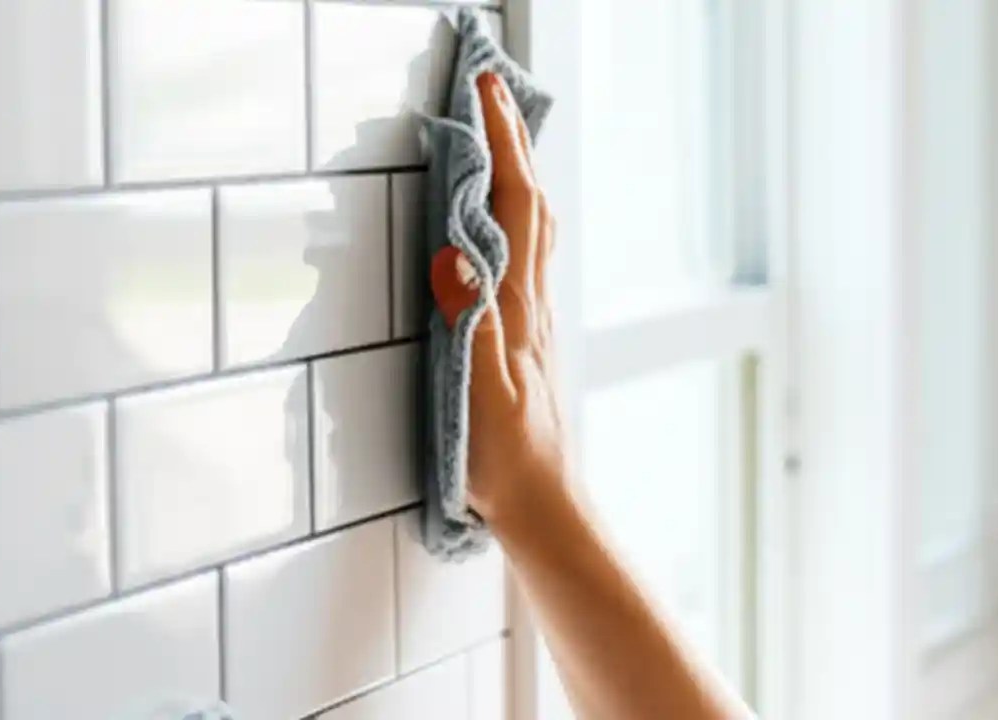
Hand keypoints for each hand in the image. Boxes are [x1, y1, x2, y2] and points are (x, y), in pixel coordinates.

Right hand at [430, 72, 566, 528]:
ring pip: (536, 229)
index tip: (488, 91)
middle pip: (534, 205)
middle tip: (494, 94)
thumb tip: (454, 255)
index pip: (515, 207)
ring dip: (520, 174)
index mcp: (517, 308)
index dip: (504, 145)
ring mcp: (532, 319)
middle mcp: (531, 303)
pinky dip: (516, 217)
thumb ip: (469, 325)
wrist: (542, 502)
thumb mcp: (477, 392)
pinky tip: (502, 224)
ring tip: (501, 140)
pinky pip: (526, 257)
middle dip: (516, 142)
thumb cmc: (506, 458)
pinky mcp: (525, 336)